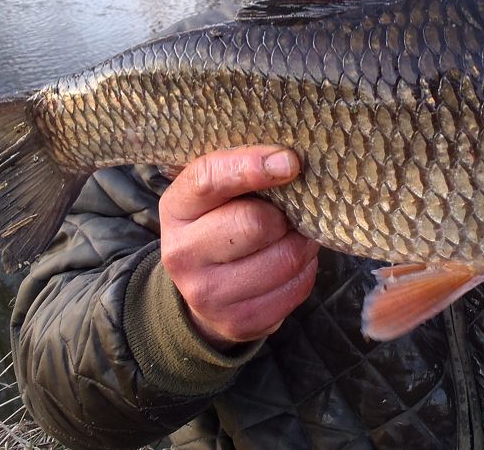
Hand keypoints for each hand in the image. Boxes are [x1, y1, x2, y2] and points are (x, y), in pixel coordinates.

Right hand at [159, 146, 319, 348]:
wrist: (205, 288)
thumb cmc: (222, 221)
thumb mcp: (218, 191)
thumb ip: (244, 170)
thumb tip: (292, 160)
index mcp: (177, 208)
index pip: (209, 180)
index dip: (252, 167)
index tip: (290, 162)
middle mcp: (183, 253)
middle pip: (255, 223)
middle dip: (286, 214)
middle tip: (293, 211)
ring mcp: (207, 294)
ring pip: (285, 258)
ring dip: (303, 242)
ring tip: (296, 234)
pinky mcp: (238, 322)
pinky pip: (296, 288)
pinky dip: (306, 270)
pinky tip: (294, 262)